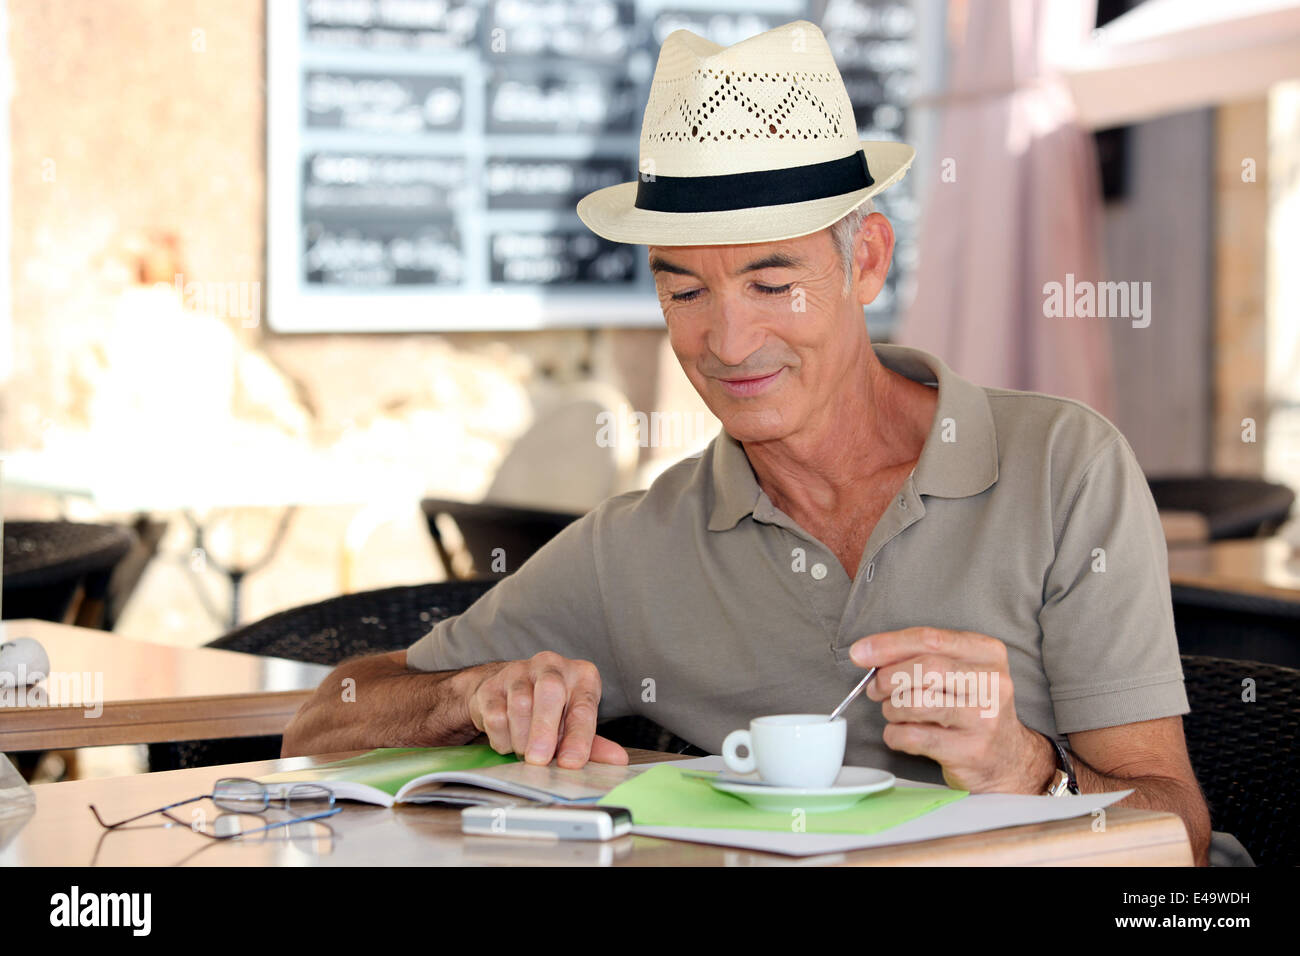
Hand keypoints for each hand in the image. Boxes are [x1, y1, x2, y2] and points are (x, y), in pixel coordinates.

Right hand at [464, 651, 628, 769]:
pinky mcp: (492, 685)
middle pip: (550, 692)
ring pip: (520, 704)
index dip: (579, 737)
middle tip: (539, 761)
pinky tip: (509, 741)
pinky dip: (502, 737)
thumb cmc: (550, 710)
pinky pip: (496, 714)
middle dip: (544, 730)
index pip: (584, 707)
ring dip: (522, 738)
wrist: (506, 692)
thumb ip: (593, 743)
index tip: (571, 763)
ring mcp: (519, 671)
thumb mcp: (574, 723)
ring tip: (526, 752)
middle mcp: (552, 666)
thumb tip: (618, 760)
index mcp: (581, 676)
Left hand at [849, 626, 1052, 792]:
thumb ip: (919, 656)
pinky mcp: (971, 751)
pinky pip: (914, 737)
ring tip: (892, 712)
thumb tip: (865, 653)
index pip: (931, 639)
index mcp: (988, 653)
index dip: (888, 644)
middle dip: (888, 678)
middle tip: (875, 689)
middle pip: (925, 669)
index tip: (860, 652)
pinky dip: (895, 735)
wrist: (1007, 758)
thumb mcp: (957, 672)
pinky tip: (899, 734)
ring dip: (891, 708)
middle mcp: (993, 683)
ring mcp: (985, 719)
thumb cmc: (970, 707)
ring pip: (917, 703)